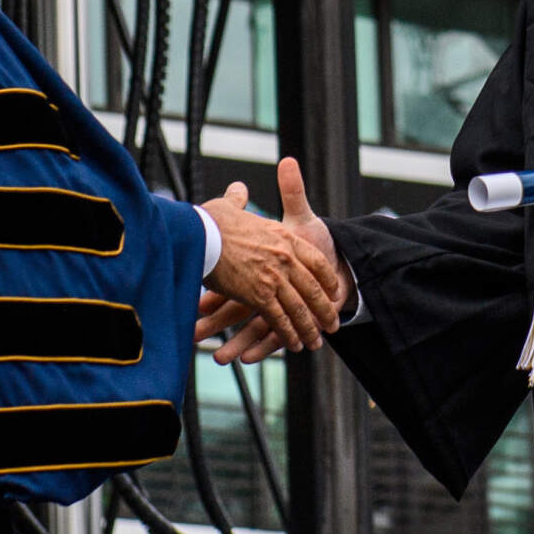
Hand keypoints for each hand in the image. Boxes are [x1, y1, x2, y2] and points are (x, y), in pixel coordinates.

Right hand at [201, 159, 345, 355]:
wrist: (200, 232)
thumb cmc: (210, 219)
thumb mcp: (231, 205)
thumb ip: (239, 199)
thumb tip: (238, 189)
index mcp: (283, 236)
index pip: (315, 260)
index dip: (326, 277)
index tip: (333, 290)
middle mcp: (285, 257)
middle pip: (313, 288)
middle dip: (324, 309)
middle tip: (332, 323)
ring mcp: (274, 277)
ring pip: (300, 309)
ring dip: (309, 328)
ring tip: (315, 342)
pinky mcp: (259, 295)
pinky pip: (280, 319)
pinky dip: (287, 334)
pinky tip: (294, 344)